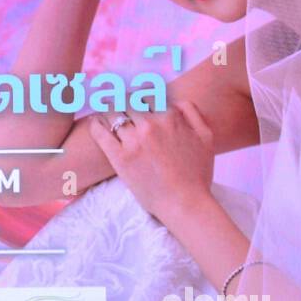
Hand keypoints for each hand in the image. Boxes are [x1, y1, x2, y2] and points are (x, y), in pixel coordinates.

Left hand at [88, 100, 215, 223]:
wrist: (185, 204)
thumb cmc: (198, 174)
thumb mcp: (206, 137)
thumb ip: (192, 112)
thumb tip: (175, 100)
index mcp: (170, 117)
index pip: (148, 96)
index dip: (139, 97)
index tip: (133, 99)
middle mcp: (150, 125)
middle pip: (128, 103)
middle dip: (122, 101)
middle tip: (114, 102)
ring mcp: (134, 141)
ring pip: (113, 114)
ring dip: (107, 110)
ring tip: (102, 111)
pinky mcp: (120, 158)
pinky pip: (100, 134)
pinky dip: (95, 124)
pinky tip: (95, 122)